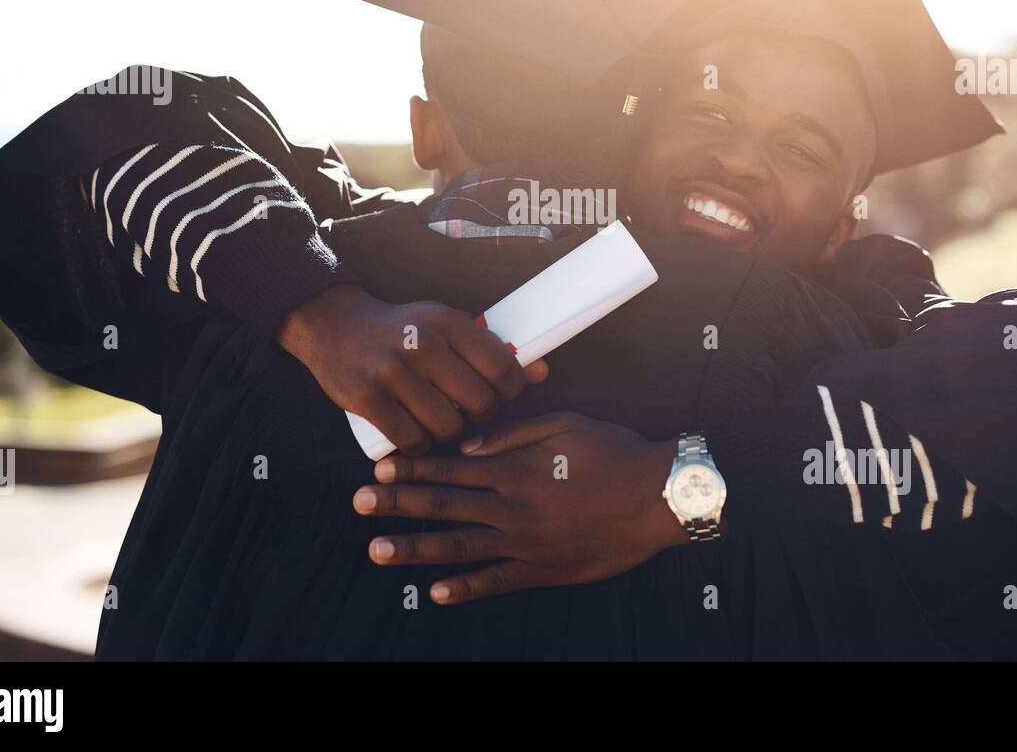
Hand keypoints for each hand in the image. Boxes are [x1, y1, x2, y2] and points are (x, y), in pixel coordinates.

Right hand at [275, 284, 546, 455]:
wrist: (335, 325)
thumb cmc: (405, 331)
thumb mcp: (447, 327)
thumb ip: (492, 349)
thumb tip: (542, 372)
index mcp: (449, 321)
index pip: (503, 368)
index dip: (510, 391)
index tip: (500, 395)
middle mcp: (423, 343)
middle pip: (480, 403)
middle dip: (482, 415)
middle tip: (470, 413)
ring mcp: (392, 371)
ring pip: (447, 427)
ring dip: (451, 436)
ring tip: (444, 425)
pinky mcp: (366, 398)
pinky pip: (412, 441)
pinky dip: (421, 447)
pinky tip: (419, 437)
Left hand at [350, 411, 691, 603]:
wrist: (658, 497)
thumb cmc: (614, 452)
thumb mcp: (563, 424)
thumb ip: (511, 433)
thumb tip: (466, 443)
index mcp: (514, 467)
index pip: (450, 466)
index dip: (412, 467)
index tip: (379, 467)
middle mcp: (512, 506)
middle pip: (444, 504)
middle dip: (397, 503)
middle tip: (357, 503)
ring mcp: (526, 542)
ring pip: (459, 546)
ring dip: (415, 548)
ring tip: (376, 550)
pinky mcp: (544, 569)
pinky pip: (497, 582)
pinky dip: (465, 588)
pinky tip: (434, 593)